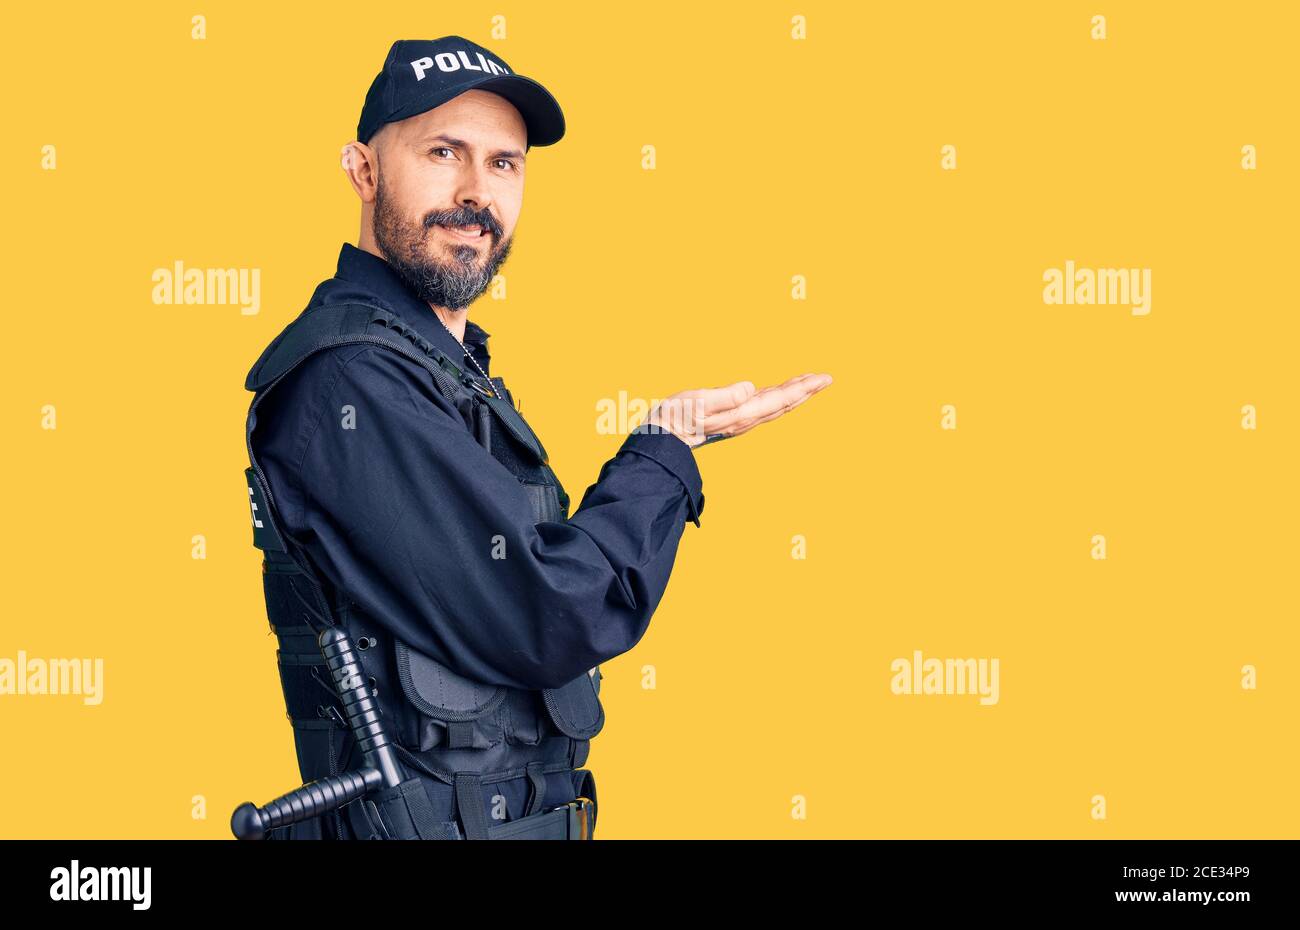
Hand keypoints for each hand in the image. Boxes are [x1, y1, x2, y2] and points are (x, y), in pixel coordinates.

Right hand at [642, 373, 832, 448]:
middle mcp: (745, 419)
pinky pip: (763, 406)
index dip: (803, 388)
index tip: (823, 378)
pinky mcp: (731, 418)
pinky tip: (779, 392)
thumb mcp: (696, 403)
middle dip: (805, 390)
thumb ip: (724, 396)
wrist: (661, 440)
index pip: (780, 399)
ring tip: (810, 381)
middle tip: (826, 378)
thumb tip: (751, 387)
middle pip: (783, 404)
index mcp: (741, 414)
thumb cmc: (674, 419)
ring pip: (775, 405)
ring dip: (794, 394)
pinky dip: (778, 397)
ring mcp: (739, 420)